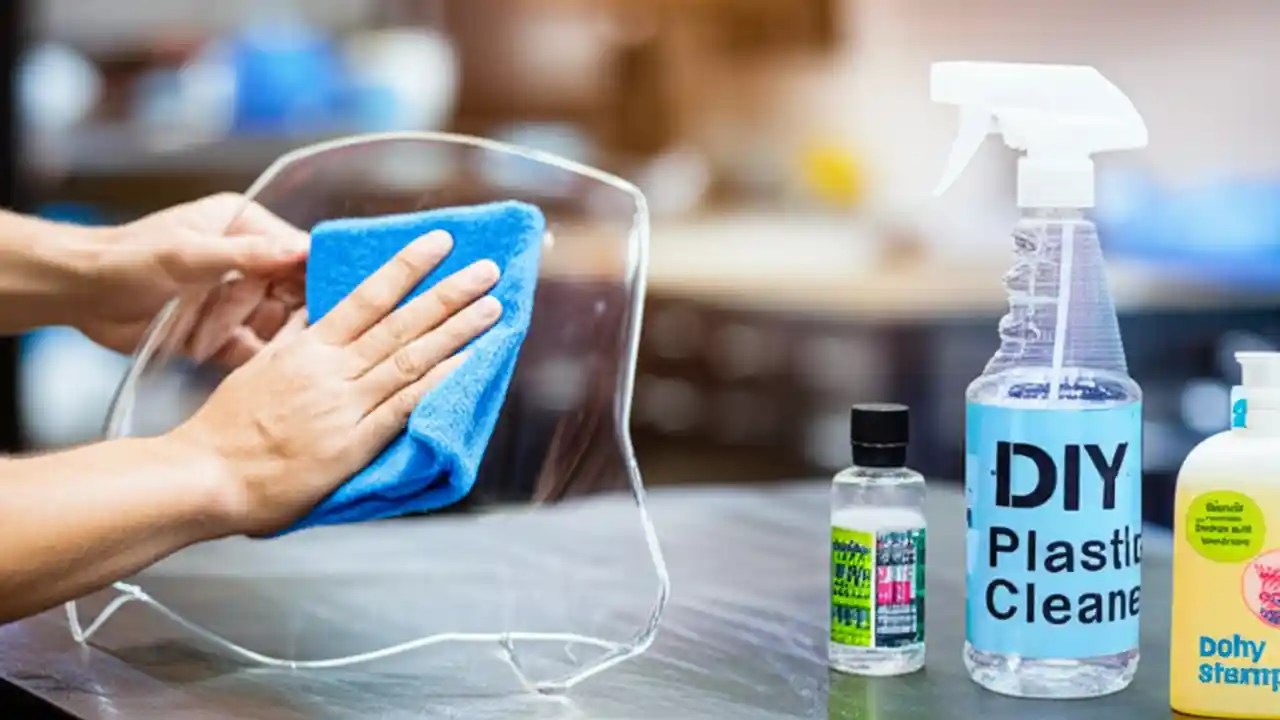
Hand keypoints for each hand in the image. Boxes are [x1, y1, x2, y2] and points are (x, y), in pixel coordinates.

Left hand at [74, 193, 307, 359]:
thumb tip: (299, 251)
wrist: (79, 295)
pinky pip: (252, 348)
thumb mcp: (187, 254)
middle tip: (298, 333)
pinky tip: (230, 354)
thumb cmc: (125, 259)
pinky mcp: (221, 330)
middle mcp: (247, 262)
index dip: (320, 273)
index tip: (339, 298)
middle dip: (294, 315)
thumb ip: (246, 254)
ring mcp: (235, 297)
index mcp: (244, 227)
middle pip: (296, 292)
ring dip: (265, 338)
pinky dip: (247, 357)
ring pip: (277, 325)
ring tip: (242, 339)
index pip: (299, 250)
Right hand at [171, 230, 502, 535]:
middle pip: (400, 322)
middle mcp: (332, 370)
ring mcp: (345, 406)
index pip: (367, 296)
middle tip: (487, 269)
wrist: (207, 475)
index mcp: (308, 348)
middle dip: (448, 293)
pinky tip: (468, 366)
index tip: (439, 242)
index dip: (407, 267)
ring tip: (492, 308)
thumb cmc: (227, 427)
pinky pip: (404, 407)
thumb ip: (294, 338)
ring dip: (455, 331)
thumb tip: (316, 308)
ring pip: (410, 359)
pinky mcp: (354, 444)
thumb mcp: (259, 367)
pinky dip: (438, 384)